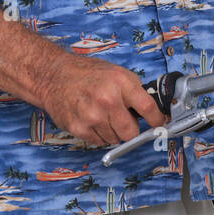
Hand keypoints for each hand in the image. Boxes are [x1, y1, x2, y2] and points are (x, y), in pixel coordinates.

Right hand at [33, 52, 167, 147]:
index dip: (156, 120)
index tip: (159, 124)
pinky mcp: (79, 128)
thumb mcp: (116, 72)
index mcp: (121, 82)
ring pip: (115, 139)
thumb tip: (152, 111)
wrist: (54, 76)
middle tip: (123, 119)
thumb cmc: (87, 74)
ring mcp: (92, 116)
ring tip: (102, 115)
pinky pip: (99, 142)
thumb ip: (134, 91)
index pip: (148, 108)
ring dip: (112, 132)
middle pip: (131, 132)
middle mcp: (108, 99)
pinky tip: (91, 119)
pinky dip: (98, 134)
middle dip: (130, 129)